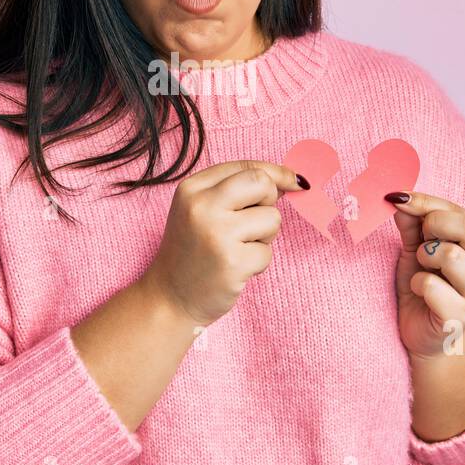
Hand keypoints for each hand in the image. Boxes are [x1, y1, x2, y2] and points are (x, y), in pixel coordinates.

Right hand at [144, 160, 306, 327]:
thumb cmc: (192, 251)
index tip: (294, 182)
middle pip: (262, 184)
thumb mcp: (200, 210)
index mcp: (191, 189)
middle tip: (253, 223)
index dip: (276, 173)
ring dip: (264, 237)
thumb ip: (235, 191)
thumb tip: (290, 180)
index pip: (245, 166)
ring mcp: (217, 234)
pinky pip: (268, 252)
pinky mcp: (233, 262)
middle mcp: (201, 206)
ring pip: (272, 218)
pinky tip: (236, 269)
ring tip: (238, 249)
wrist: (169, 297)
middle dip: (269, 202)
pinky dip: (258, 263)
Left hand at [385, 190, 464, 361]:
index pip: (459, 212)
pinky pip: (432, 286)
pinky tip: (422, 294)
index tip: (396, 198)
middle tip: (420, 241)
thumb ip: (412, 225)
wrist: (424, 335)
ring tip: (423, 269)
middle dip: (433, 225)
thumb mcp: (415, 250)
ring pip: (450, 254)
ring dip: (425, 257)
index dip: (426, 202)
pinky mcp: (459, 316)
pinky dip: (418, 284)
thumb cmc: (425, 287)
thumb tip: (399, 197)